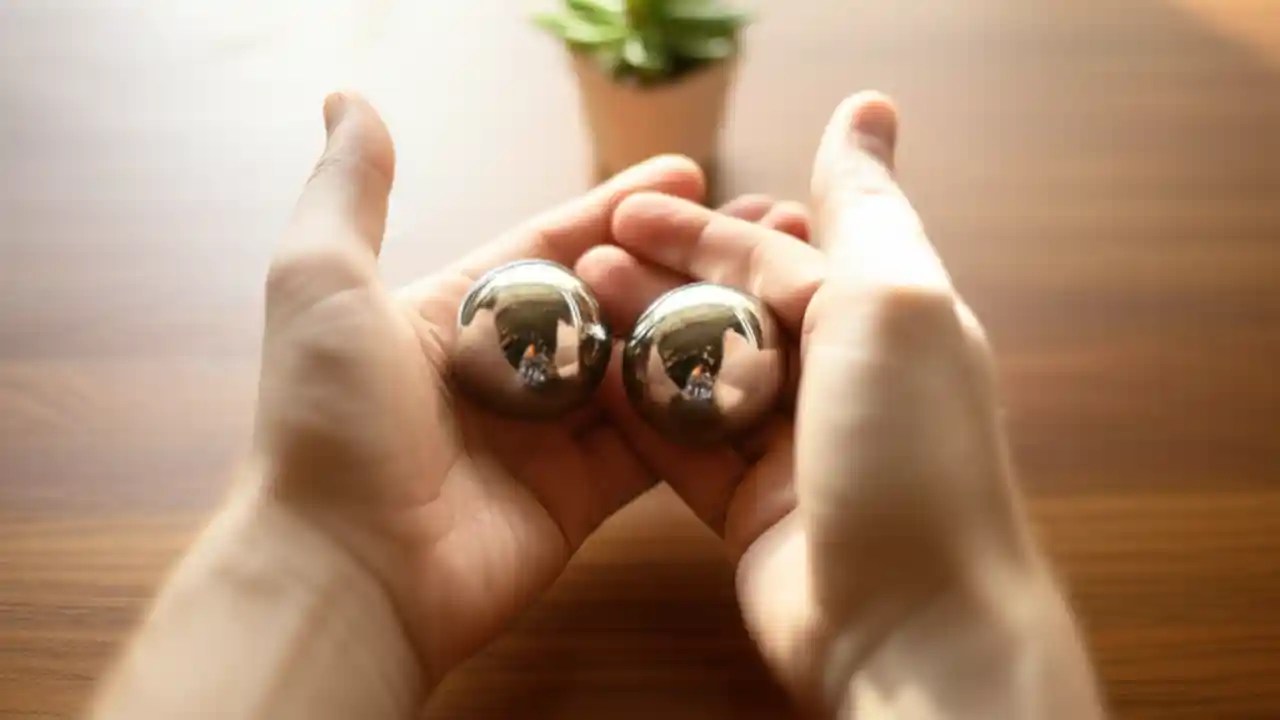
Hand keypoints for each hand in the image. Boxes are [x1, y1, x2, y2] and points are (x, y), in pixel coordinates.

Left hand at [253, 93, 704, 681]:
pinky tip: (757, 370)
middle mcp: (510, 371)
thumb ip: (351, 192)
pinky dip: (698, 409)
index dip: (620, 207)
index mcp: (458, 314)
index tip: (690, 174)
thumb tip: (346, 98)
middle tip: (762, 225)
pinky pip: (655, 442)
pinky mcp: (583, 496)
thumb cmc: (328, 425)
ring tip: (780, 282)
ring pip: (646, 366)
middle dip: (683, 260)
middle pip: (614, 301)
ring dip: (707, 326)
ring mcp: (550, 436)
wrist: (346, 573)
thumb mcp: (323, 283)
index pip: (555, 243)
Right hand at [581, 92, 1101, 716]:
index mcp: (888, 321)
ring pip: (702, 374)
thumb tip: (868, 108)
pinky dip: (641, 415)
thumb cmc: (913, 456)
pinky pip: (683, 448)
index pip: (782, 253)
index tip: (629, 208)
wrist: (908, 627)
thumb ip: (863, 210)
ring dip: (641, 338)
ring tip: (579, 304)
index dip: (704, 228)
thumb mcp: (893, 304)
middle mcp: (844, 381)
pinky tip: (594, 383)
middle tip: (590, 256)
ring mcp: (795, 449)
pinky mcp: (750, 510)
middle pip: (736, 308)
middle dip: (663, 277)